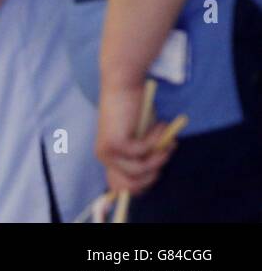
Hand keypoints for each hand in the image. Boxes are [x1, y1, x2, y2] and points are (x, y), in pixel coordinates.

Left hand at [96, 81, 175, 195]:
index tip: (159, 169)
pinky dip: (156, 140)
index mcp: (107, 156)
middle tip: (166, 150)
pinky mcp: (116, 143)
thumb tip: (154, 176)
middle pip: (133, 184)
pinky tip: (160, 125)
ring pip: (140, 170)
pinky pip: (144, 152)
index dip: (143, 184)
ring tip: (165, 135)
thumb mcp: (142, 138)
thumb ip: (146, 156)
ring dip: (159, 154)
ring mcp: (107, 151)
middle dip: (155, 171)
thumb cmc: (135, 108)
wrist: (124, 84)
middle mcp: (103, 156)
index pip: (123, 185)